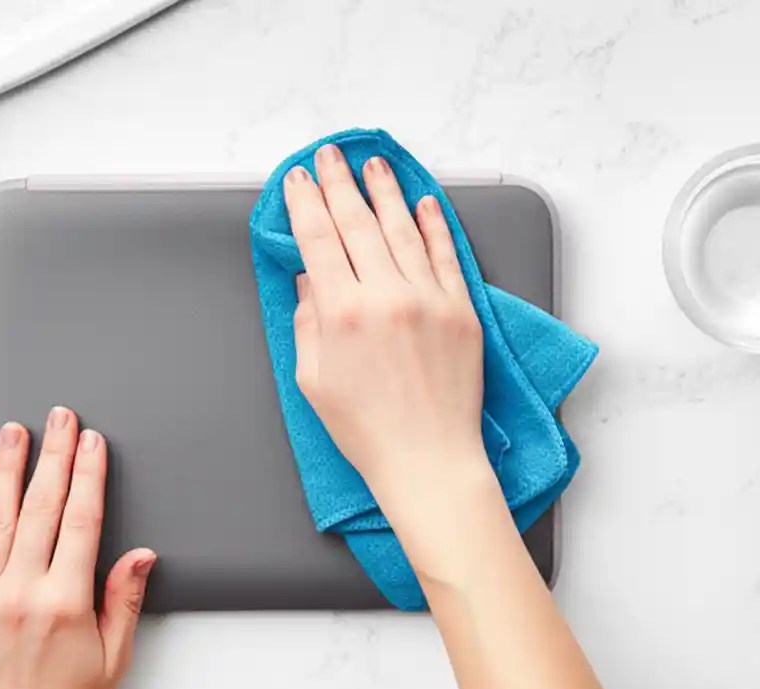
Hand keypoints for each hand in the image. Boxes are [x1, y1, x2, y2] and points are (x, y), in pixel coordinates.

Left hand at [0, 409, 155, 688]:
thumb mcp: (113, 657)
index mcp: (65, 602)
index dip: (88, 475)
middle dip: (54, 456)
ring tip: (14, 431)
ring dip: (7, 468)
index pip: (81, 520)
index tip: (92, 442)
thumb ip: (124, 599)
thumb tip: (141, 553)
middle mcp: (21, 592)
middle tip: (60, 418)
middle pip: (42, 507)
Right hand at [284, 145, 492, 539]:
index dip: (305, 204)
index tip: (297, 179)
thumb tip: (309, 279)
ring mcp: (429, 300)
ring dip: (385, 193)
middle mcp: (387, 297)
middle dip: (339, 184)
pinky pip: (446, 255)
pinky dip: (434, 225)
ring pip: (402, 230)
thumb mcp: (314, 379)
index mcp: (342, 314)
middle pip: (357, 223)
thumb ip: (307, 322)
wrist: (428, 461)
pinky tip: (423, 202)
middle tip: (330, 157)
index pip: (318, 240)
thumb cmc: (366, 430)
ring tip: (374, 166)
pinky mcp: (461, 311)